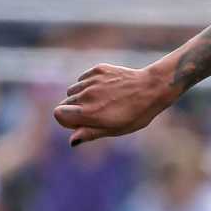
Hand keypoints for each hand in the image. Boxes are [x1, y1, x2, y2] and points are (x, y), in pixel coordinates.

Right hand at [53, 63, 175, 145]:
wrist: (152, 88)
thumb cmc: (136, 114)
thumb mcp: (115, 129)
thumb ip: (90, 133)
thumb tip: (72, 141)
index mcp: (88, 113)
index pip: (58, 114)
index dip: (68, 121)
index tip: (82, 123)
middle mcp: (86, 95)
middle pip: (65, 103)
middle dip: (75, 110)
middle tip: (97, 112)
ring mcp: (92, 81)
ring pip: (73, 90)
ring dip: (81, 96)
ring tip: (102, 100)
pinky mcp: (98, 69)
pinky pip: (83, 78)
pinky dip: (89, 84)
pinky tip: (107, 89)